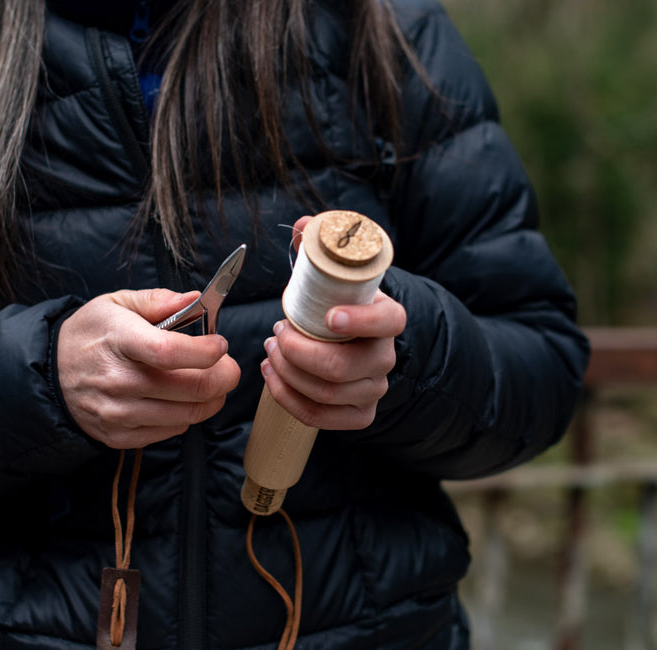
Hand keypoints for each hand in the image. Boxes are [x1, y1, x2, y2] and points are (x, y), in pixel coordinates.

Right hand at [58, 289, 240, 448]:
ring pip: (188, 413)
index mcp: (118, 340)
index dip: (205, 351)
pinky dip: (187, 415)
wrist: (50, 374)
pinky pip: (172, 430)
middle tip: (228, 366)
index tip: (220, 344)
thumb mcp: (116, 304)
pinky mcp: (120, 436)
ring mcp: (118, 413)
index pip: (169, 352)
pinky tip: (181, 398)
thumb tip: (194, 300)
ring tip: (211, 382)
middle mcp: (117, 380)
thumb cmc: (89, 335)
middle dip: (223, 377)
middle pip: (190, 388)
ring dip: (212, 398)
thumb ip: (157, 300)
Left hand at [261, 216, 406, 429]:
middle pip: (342, 367)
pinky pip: (321, 418)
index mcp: (388, 317)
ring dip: (287, 373)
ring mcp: (373, 389)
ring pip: (327, 393)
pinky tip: (272, 377)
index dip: (359, 321)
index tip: (328, 317)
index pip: (386, 320)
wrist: (348, 340)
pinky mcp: (358, 414)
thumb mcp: (330, 274)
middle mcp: (385, 357)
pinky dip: (289, 399)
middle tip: (275, 333)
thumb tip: (304, 224)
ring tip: (269, 352)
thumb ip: (317, 247)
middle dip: (297, 352)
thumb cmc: (336, 304)